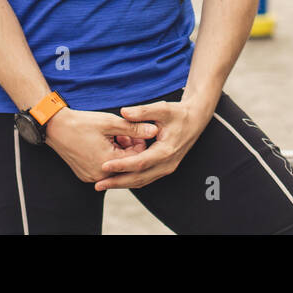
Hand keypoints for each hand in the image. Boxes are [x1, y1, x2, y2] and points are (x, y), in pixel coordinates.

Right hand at [43, 108, 157, 185]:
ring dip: (118, 153)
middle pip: (126, 164)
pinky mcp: (84, 175)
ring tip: (112, 136)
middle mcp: (100, 175)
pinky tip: (102, 143)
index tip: (134, 130)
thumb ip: (134, 128)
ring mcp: (91, 177)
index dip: (138, 143)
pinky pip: (103, 169)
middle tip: (122, 133)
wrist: (55, 127)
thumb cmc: (82, 122)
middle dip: (128, 149)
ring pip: (115, 167)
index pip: (136, 158)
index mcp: (108, 163)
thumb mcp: (110, 122)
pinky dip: (107, 158)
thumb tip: (155, 131)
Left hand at [93, 100, 212, 190]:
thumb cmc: (178, 113)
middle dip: (118, 182)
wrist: (195, 120)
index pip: (140, 163)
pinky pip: (146, 177)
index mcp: (166, 151)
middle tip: (97, 184)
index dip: (121, 165)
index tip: (104, 165)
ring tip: (103, 184)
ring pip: (142, 181)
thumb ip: (142, 112)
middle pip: (139, 178)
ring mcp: (167, 168)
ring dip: (122, 183)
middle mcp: (167, 164)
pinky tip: (117, 178)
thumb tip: (123, 112)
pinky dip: (131, 179)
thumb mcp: (162, 109)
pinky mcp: (164, 167)